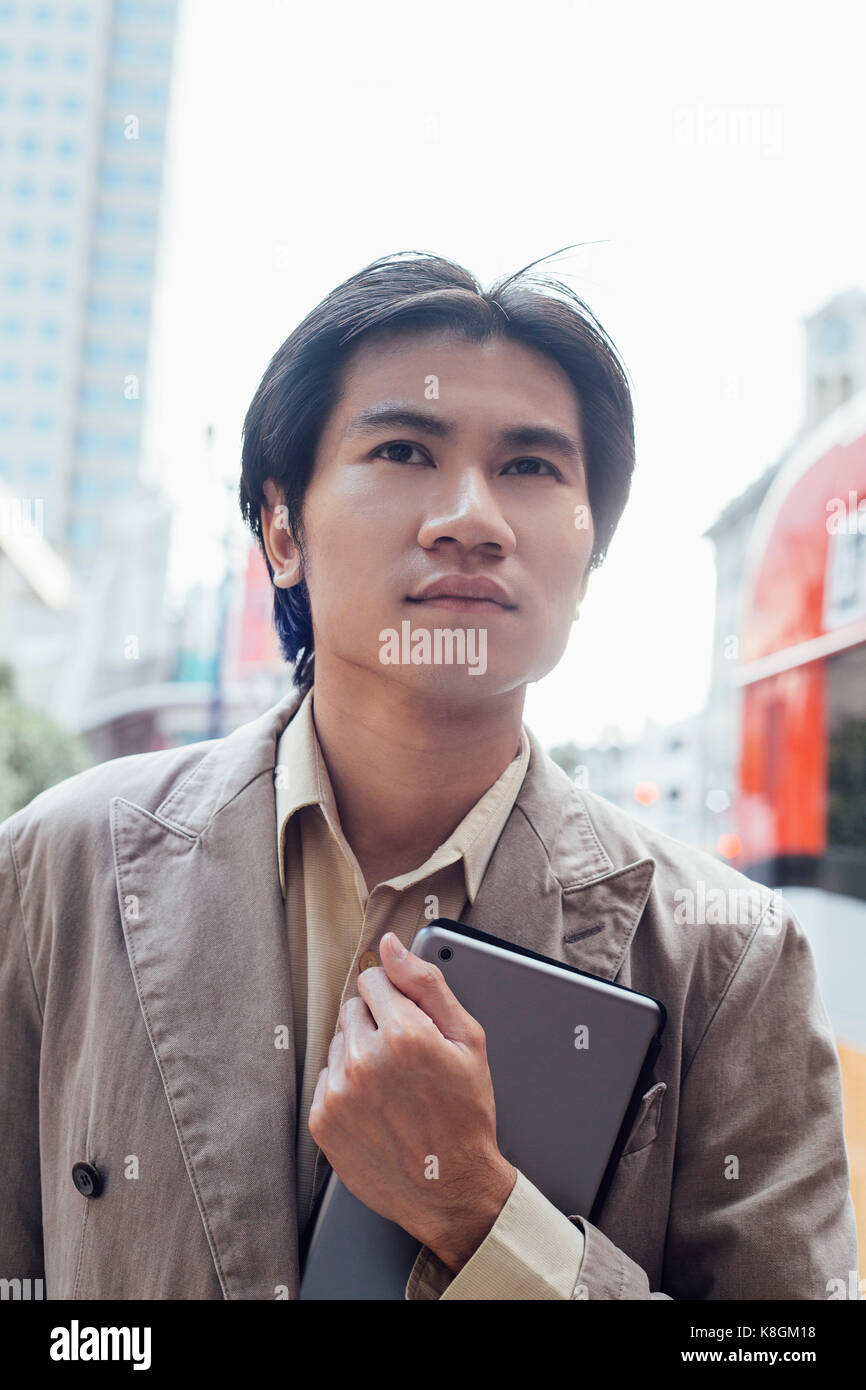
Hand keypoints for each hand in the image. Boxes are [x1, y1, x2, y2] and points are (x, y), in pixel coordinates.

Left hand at [308, 931, 516, 1271]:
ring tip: (393, 1088)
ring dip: (360, 1055)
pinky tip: (376, 1108)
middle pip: (353, 1010)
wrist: (451, 1189)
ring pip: (339, 1044)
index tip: (409, 1021)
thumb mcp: (467, 1040)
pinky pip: (327, 1079)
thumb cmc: (465, 1115)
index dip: (396, 997)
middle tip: (406, 1059)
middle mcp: (365, 1060)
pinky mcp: (323, 1120)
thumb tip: (391, 946)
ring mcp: (340, 1092)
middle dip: (377, 1024)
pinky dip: (346, 1087)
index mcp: (403, 1034)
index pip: (374, 980)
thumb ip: (427, 984)